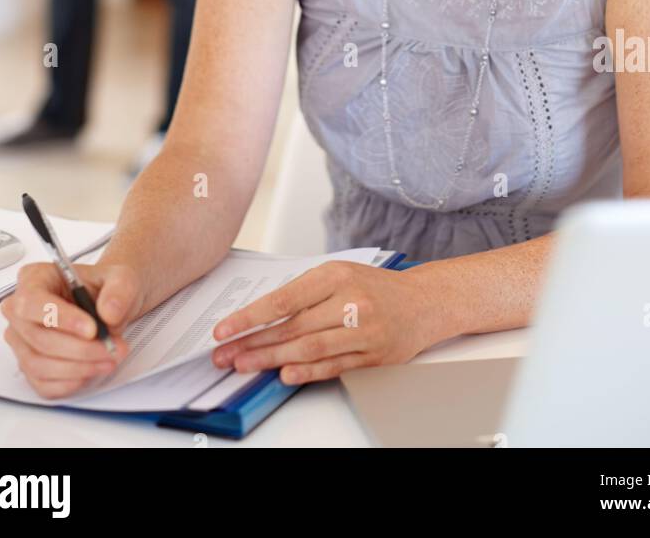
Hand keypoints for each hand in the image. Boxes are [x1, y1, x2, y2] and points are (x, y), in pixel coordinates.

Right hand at [0, 260, 142, 398]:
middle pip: (37, 338)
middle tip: (111, 348)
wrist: (110, 305)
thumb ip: (119, 289)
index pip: (32, 301)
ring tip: (110, 358)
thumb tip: (109, 312)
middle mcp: (21, 310)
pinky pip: (42, 383)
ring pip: (39, 364)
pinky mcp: (30, 366)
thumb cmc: (106, 287)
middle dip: (79, 348)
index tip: (92, 329)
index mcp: (34, 278)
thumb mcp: (122, 278)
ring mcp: (22, 341)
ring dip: (78, 367)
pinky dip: (71, 382)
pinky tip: (93, 369)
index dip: (61, 318)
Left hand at [210, 260, 436, 383]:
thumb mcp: (339, 274)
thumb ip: (304, 293)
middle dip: (254, 343)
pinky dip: (308, 372)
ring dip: (273, 360)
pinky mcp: (374, 355)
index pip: (284, 299)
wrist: (424, 302)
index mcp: (336, 275)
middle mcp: (351, 300)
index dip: (251, 317)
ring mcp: (364, 330)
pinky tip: (286, 375)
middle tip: (226, 355)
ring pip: (310, 348)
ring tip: (245, 365)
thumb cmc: (374, 287)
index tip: (225, 329)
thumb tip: (260, 318)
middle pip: (293, 327)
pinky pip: (334, 366)